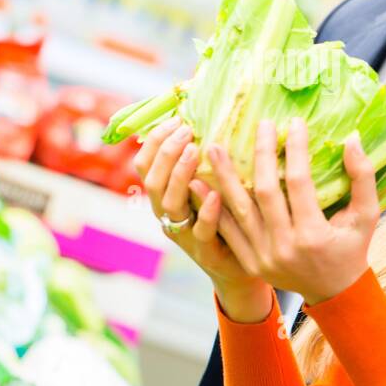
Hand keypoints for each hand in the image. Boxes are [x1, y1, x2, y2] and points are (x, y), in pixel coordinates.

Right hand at [134, 117, 261, 308]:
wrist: (241, 267)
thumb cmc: (226, 219)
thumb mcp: (211, 185)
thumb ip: (204, 160)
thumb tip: (209, 118)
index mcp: (165, 195)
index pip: (144, 164)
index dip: (154, 141)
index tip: (176, 120)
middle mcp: (168, 215)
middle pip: (152, 181)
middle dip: (165, 152)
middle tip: (186, 131)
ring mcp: (184, 234)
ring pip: (169, 204)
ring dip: (180, 175)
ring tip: (194, 152)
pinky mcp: (206, 252)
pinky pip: (200, 231)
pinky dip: (205, 210)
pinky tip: (214, 193)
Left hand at [206, 117, 378, 305]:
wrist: (334, 293)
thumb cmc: (352, 249)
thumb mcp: (367, 216)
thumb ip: (363, 177)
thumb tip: (351, 138)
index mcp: (314, 235)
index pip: (299, 182)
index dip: (295, 149)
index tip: (294, 123)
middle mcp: (285, 247)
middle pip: (265, 191)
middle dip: (261, 154)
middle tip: (260, 125)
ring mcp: (263, 257)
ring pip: (239, 210)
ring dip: (224, 177)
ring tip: (214, 147)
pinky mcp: (250, 263)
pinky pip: (228, 231)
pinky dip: (213, 207)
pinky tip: (200, 183)